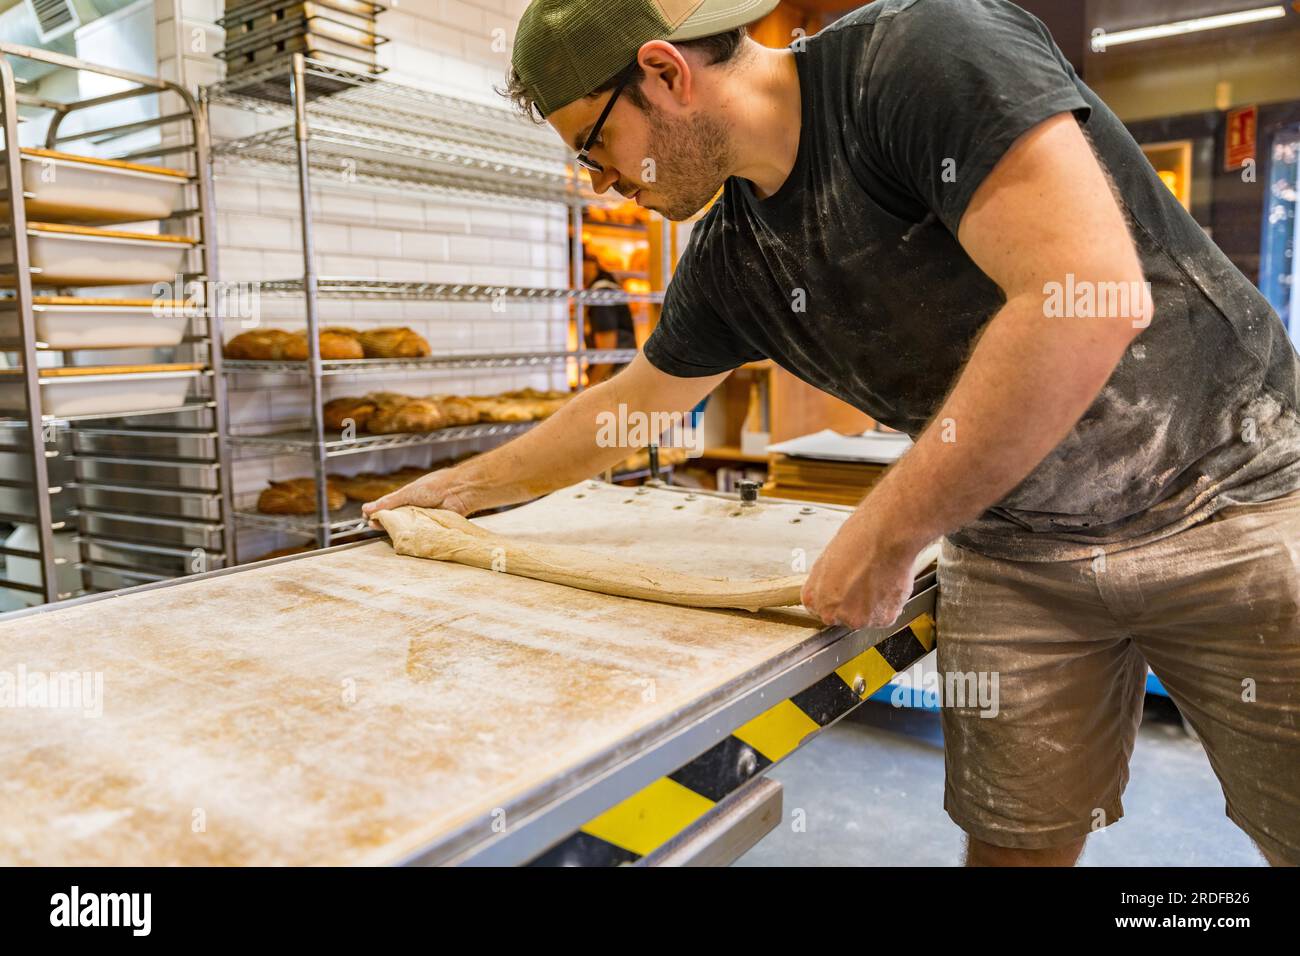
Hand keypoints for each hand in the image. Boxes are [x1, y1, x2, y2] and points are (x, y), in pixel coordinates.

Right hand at [362, 469, 476, 526]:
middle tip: (374, 526)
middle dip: (385, 524)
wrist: (457, 491)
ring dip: (399, 531)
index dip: (378, 514)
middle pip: (396, 520)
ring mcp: (424, 518)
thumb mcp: (407, 493)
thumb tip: (366, 508)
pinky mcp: (433, 527)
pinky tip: (405, 540)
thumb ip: (388, 502)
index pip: (389, 508)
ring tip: (387, 532)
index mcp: (407, 498)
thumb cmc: (434, 486)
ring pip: (408, 528)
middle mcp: (415, 508)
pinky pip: (421, 534)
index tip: (368, 519)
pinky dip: (414, 537)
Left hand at [801, 511, 920, 629]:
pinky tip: (886, 584)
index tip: (843, 589)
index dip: (835, 596)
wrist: (886, 535)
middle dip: (852, 603)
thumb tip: (831, 587)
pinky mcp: (882, 619)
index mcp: (814, 598)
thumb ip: (825, 581)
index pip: (820, 609)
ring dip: (871, 605)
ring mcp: (858, 618)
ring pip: (865, 617)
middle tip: (862, 581)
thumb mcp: (826, 559)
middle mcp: (833, 613)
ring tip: (876, 579)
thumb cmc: (858, 539)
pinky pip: (884, 616)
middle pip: (843, 616)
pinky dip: (888, 604)